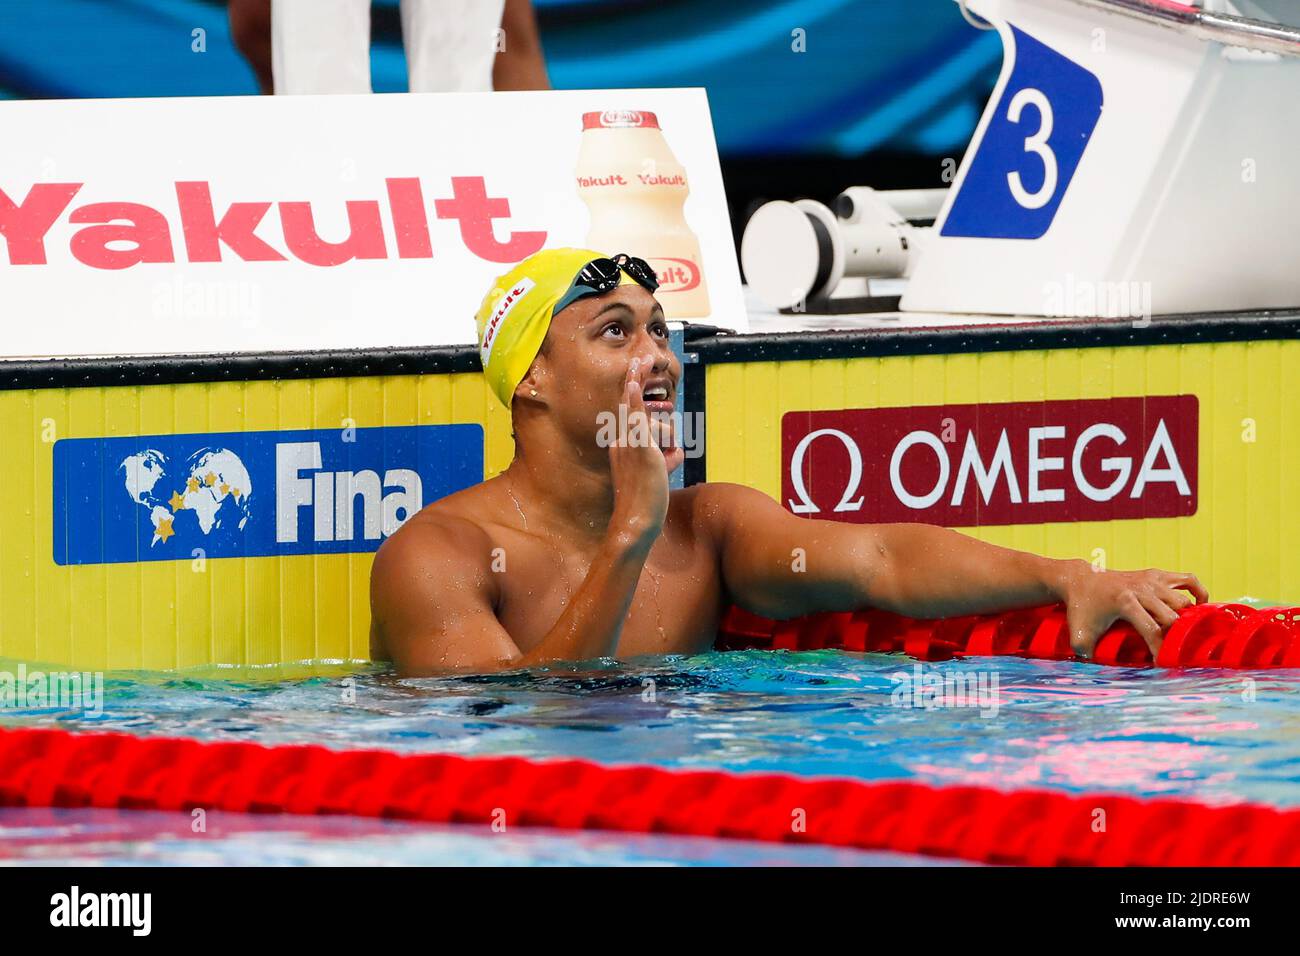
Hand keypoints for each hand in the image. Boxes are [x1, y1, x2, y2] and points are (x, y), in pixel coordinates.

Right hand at [608, 355, 672, 549]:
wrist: (636, 520)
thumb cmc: (646, 501)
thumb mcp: (657, 474)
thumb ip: (666, 458)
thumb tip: (678, 450)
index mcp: (621, 444)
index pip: (629, 412)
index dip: (634, 391)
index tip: (637, 373)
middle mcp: (621, 439)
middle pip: (630, 402)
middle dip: (637, 377)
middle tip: (644, 357)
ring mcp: (628, 441)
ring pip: (662, 426)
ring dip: (672, 449)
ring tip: (664, 471)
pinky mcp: (639, 445)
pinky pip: (639, 416)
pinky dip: (636, 396)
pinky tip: (634, 378)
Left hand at [1061, 564, 1208, 658]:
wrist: (1080, 579)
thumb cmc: (1082, 610)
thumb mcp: (1079, 636)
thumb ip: (1088, 656)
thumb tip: (1100, 675)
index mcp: (1125, 603)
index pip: (1152, 631)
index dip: (1160, 650)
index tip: (1161, 664)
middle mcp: (1141, 589)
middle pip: (1172, 617)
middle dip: (1174, 636)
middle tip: (1170, 649)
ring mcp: (1151, 580)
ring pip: (1183, 601)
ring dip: (1184, 619)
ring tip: (1178, 632)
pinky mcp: (1156, 574)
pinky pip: (1188, 580)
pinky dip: (1199, 592)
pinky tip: (1196, 608)